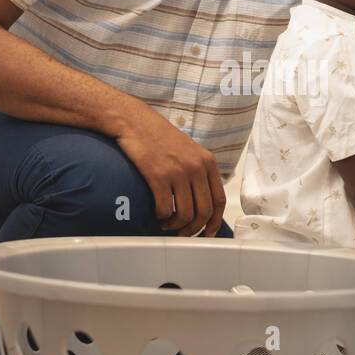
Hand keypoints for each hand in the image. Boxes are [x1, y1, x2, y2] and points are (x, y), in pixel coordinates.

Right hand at [113, 107, 226, 236]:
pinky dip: (161, 217)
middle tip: (183, 234)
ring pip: (185, 214)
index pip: (219, 199)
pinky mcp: (158, 175)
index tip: (208, 232)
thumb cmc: (158, 136)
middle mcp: (196, 166)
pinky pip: (164, 208)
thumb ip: (198, 171)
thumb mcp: (188, 150)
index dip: (215, 221)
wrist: (134, 121)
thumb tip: (201, 200)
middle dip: (193, 229)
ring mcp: (178, 171)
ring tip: (167, 225)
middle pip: (204, 211)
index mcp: (207, 161)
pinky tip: (156, 215)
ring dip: (176, 226)